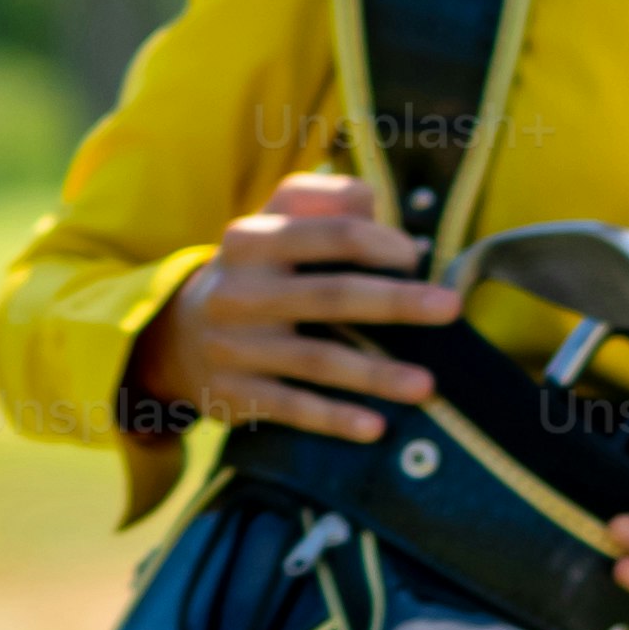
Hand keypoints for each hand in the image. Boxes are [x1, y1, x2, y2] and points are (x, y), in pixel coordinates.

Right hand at [121, 172, 465, 444]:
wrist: (177, 337)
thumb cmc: (256, 273)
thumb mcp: (274, 225)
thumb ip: (323, 202)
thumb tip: (378, 204)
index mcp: (254, 239)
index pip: (330, 233)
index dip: (381, 242)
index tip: (417, 257)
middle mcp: (239, 290)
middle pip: (330, 294)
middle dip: (396, 301)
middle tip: (451, 309)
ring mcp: (234, 346)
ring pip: (316, 360)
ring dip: (376, 374)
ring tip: (427, 385)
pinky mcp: (234, 393)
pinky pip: (292, 407)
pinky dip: (335, 418)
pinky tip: (376, 427)